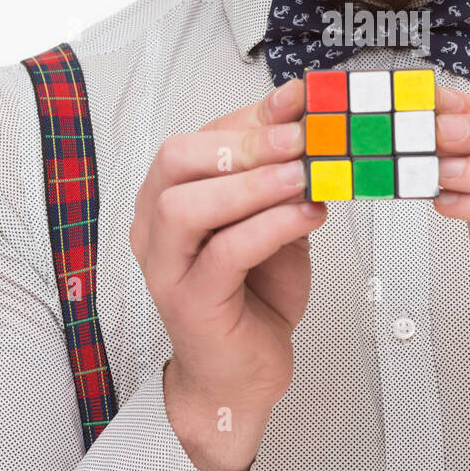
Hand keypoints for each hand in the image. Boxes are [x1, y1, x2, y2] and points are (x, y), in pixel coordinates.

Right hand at [129, 78, 325, 470]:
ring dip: (252, 184)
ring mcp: (165, 264)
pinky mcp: (189, 302)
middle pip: (176, 159)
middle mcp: (155, 224)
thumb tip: (314, 126)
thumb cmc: (254, 294)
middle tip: (300, 137)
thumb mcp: (276, 220)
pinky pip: (222, 253)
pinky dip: (269, 227)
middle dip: (244, 142)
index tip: (303, 99)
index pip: (203, 136)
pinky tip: (308, 216)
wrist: (242, 371)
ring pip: (186, 204)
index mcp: (172, 194)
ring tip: (304, 176)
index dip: (254, 115)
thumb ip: (285, 179)